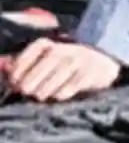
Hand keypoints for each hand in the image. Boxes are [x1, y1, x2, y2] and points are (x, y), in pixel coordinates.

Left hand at [4, 38, 121, 101]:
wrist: (104, 61)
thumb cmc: (68, 64)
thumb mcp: (48, 59)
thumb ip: (26, 63)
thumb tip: (6, 68)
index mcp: (53, 45)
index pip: (35, 49)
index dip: (22, 65)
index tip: (14, 80)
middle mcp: (68, 49)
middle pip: (45, 65)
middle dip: (33, 80)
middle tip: (26, 91)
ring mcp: (82, 60)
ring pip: (59, 75)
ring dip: (46, 88)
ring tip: (40, 96)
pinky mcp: (94, 72)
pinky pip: (75, 84)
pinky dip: (64, 91)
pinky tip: (58, 97)